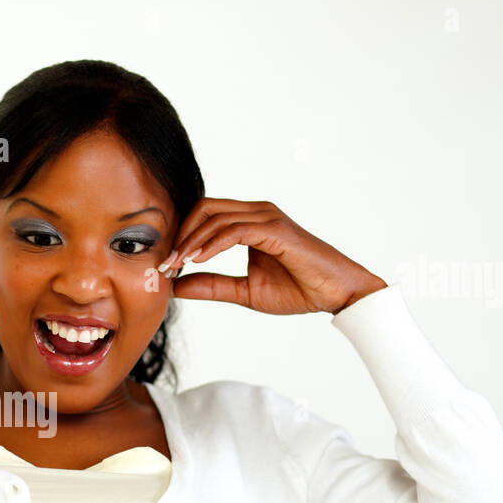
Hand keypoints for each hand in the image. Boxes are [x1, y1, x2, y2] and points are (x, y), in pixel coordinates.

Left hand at [161, 199, 387, 314]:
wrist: (335, 294)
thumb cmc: (298, 289)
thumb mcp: (244, 291)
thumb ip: (211, 286)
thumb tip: (176, 286)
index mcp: (250, 222)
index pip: (204, 215)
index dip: (181, 236)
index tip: (166, 265)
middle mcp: (257, 213)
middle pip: (205, 208)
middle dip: (181, 234)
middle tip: (167, 263)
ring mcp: (267, 218)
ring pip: (216, 217)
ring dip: (192, 242)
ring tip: (177, 265)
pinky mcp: (276, 230)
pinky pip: (235, 230)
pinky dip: (212, 244)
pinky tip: (198, 260)